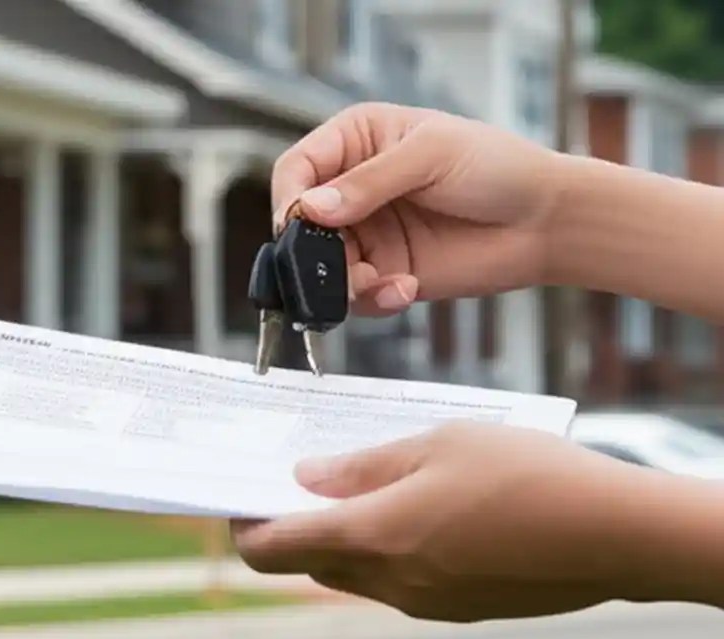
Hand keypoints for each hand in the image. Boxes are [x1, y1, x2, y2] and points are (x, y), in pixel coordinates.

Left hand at [231, 422, 693, 622]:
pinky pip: (399, 582)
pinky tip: (418, 511)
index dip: (242, 526)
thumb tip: (306, 478)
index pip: (271, 549)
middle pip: (308, 563)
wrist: (617, 535)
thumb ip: (362, 466)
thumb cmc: (527, 476)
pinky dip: (387, 551)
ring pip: (354, 573)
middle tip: (301, 480)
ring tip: (365, 485)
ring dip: (342, 538)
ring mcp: (424, 602)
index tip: (236, 498)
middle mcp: (389, 581)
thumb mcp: (435, 444)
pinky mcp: (457, 608)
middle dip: (293, 527)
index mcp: (371, 536)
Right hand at [271, 103, 562, 315]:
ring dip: (342, 282)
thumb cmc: (499, 167)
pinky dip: (372, 298)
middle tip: (336, 265)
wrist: (547, 222)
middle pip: (300, 225)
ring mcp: (369, 233)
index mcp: (357, 141)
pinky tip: (404, 288)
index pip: (297, 169)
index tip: (298, 223)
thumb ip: (369, 182)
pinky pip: (356, 295)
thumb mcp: (431, 156)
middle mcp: (354, 188)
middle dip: (311, 251)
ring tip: (376, 281)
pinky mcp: (385, 272)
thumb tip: (311, 209)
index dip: (290, 197)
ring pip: (321, 267)